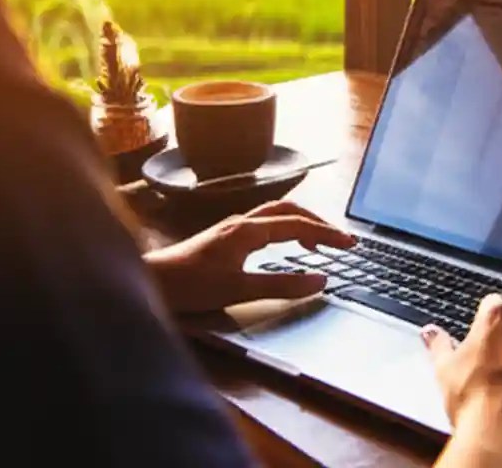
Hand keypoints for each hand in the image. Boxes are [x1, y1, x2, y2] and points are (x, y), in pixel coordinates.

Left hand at [145, 200, 354, 312]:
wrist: (151, 282)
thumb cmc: (190, 285)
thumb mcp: (240, 289)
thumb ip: (282, 285)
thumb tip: (320, 281)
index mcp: (248, 230)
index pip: (298, 224)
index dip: (327, 233)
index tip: (350, 244)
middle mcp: (241, 223)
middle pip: (289, 211)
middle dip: (318, 223)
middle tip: (340, 241)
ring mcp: (232, 228)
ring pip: (275, 215)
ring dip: (301, 223)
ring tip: (319, 242)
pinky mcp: (224, 238)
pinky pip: (264, 224)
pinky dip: (285, 230)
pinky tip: (285, 247)